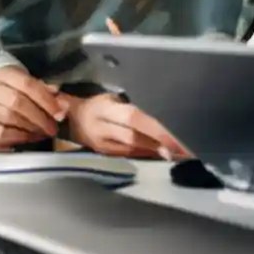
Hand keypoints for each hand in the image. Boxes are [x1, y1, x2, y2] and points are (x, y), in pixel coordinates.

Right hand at [0, 66, 68, 150]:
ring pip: (9, 118)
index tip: (61, 113)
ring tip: (45, 131)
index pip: (27, 84)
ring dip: (32, 127)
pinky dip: (20, 137)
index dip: (46, 99)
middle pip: (16, 102)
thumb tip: (60, 101)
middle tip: (54, 126)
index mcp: (3, 74)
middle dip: (40, 116)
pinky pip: (1, 134)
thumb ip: (46, 92)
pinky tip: (32, 136)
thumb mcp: (31, 86)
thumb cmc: (18, 92)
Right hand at [63, 94, 187, 159]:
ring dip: (155, 152)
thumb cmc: (98, 103)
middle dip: (159, 144)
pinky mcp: (102, 154)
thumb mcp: (111, 98)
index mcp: (104, 109)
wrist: (71, 118)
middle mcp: (101, 128)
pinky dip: (146, 155)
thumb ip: (131, 110)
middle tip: (182, 150)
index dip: (154, 129)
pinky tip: (161, 155)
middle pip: (133, 137)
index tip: (173, 137)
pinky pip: (127, 155)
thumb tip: (159, 123)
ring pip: (131, 149)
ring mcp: (100, 144)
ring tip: (178, 155)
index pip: (133, 118)